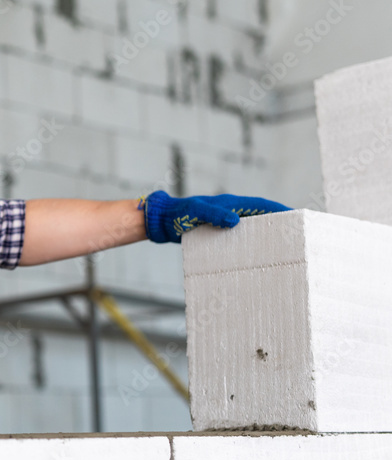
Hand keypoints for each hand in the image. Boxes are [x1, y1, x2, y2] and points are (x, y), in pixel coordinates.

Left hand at [140, 190, 290, 243]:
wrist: (161, 221)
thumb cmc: (177, 214)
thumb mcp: (195, 212)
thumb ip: (213, 213)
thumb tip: (235, 220)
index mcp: (231, 203)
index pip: (262, 205)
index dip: (281, 210)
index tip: (298, 216)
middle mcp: (231, 211)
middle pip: (261, 216)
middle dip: (279, 223)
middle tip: (296, 235)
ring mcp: (225, 221)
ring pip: (251, 227)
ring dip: (266, 234)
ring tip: (281, 248)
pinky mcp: (218, 231)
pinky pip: (239, 236)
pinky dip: (249, 243)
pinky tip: (254, 256)